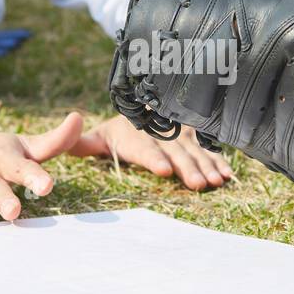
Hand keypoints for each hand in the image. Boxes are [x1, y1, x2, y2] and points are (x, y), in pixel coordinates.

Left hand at [70, 115, 232, 190]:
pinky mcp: (195, 140)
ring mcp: (180, 137)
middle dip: (188, 168)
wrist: (145, 109)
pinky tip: (227, 175)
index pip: (145, 148)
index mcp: (136, 136)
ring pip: (195, 152)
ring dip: (207, 167)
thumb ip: (83, 144)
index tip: (164, 169)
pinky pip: (209, 150)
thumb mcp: (101, 136)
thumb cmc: (120, 132)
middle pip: (175, 154)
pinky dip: (220, 161)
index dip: (155, 158)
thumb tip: (66, 144)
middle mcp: (161, 136)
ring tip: (216, 181)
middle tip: (198, 184)